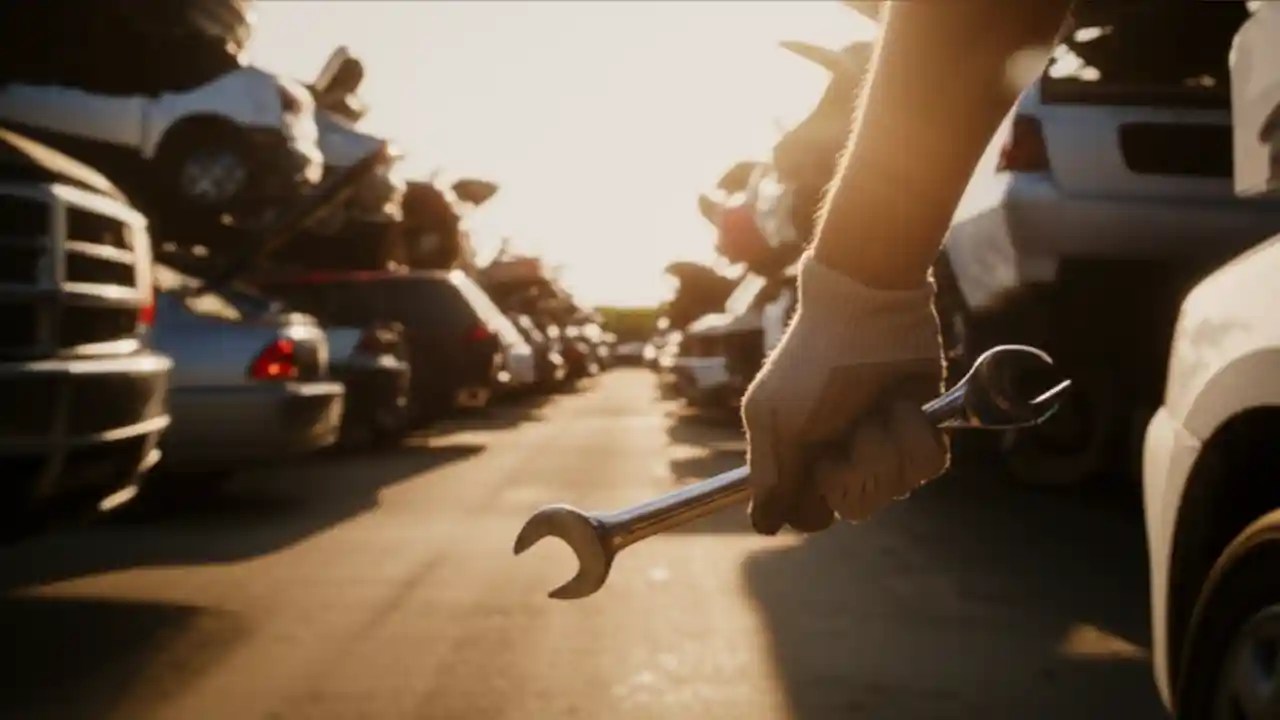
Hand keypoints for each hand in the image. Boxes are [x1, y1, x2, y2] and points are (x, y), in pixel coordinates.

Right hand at [741, 253, 948, 533]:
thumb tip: (763, 528)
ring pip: (897, 489)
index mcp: (800, 458)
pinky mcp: (919, 431)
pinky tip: (902, 404)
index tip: (818, 465)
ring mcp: (882, 445)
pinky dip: (916, 434)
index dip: (818, 501)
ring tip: (878, 406)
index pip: (810, 516)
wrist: (867, 310)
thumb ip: (772, 479)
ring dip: (888, 442)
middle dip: (859, 467)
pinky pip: (929, 467)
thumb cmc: (812, 363)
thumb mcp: (777, 419)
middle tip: (850, 427)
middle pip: (857, 507)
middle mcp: (841, 457)